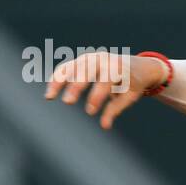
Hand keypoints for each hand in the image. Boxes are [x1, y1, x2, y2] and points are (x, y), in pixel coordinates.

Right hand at [44, 51, 167, 129]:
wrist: (136, 65)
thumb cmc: (132, 83)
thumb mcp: (129, 96)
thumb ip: (116, 108)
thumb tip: (105, 126)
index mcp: (117, 67)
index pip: (105, 81)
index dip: (97, 96)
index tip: (90, 112)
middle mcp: (102, 59)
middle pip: (85, 72)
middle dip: (76, 87)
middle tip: (68, 102)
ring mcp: (89, 58)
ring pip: (71, 68)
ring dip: (59, 82)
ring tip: (49, 97)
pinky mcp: (81, 60)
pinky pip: (66, 68)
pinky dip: (56, 78)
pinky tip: (50, 92)